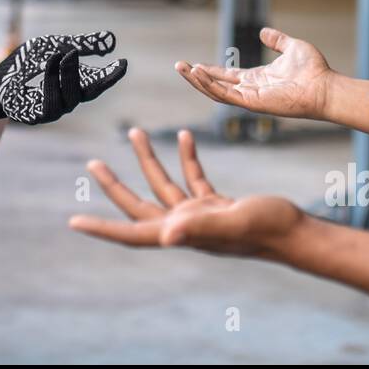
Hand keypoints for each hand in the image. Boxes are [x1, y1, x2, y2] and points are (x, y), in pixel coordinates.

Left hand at [0, 30, 126, 124]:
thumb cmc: (28, 63)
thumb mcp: (56, 46)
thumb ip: (83, 44)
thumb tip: (112, 39)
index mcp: (75, 83)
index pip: (98, 82)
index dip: (111, 75)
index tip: (122, 63)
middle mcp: (68, 98)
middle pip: (90, 93)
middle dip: (103, 80)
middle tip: (112, 65)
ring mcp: (53, 109)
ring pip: (71, 97)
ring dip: (71, 73)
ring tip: (69, 52)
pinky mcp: (36, 115)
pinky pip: (50, 102)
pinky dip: (53, 79)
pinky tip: (51, 61)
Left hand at [69, 128, 305, 258]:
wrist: (295, 232)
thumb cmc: (266, 229)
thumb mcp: (231, 222)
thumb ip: (199, 227)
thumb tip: (167, 236)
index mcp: (179, 233)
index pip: (131, 232)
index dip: (102, 228)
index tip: (74, 222)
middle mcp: (184, 226)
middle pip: (139, 205)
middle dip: (114, 185)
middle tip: (92, 164)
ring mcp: (199, 216)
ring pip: (164, 185)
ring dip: (149, 160)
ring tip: (133, 132)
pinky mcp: (216, 205)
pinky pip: (193, 178)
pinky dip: (186, 157)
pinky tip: (183, 136)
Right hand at [176, 27, 332, 119]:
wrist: (325, 86)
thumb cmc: (314, 70)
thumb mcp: (292, 47)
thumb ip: (277, 40)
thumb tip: (264, 32)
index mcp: (257, 79)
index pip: (226, 76)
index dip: (209, 71)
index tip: (193, 64)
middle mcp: (250, 90)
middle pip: (215, 85)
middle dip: (196, 77)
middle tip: (179, 66)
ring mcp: (250, 98)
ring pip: (215, 92)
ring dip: (197, 81)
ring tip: (182, 69)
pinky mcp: (252, 103)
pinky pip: (225, 94)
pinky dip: (210, 85)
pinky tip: (198, 73)